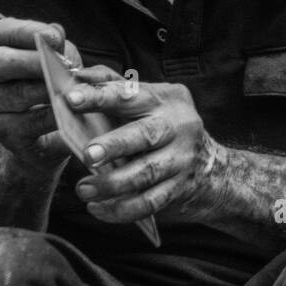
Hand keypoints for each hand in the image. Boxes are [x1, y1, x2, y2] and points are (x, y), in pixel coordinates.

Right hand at [0, 18, 80, 173]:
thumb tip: (57, 34)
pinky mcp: (1, 132)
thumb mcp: (52, 59)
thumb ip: (55, 46)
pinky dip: (52, 115)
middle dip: (32, 61)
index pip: (1, 32)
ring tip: (73, 87)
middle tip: (63, 64)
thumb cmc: (44, 83)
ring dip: (48, 89)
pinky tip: (70, 110)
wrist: (43, 130)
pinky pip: (29, 123)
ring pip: (16, 94)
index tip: (55, 36)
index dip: (27, 31)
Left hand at [66, 71, 224, 223]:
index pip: (130, 93)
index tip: (72, 99)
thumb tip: (75, 76)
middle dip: (114, 144)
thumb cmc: (164, 126)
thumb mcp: (147, 99)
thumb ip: (111, 85)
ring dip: (112, 184)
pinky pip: (149, 202)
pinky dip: (121, 209)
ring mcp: (181, 158)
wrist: (213, 167)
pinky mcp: (180, 188)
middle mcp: (178, 125)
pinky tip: (98, 209)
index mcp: (165, 98)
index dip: (100, 96)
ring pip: (146, 172)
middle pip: (145, 134)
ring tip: (83, 189)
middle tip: (87, 154)